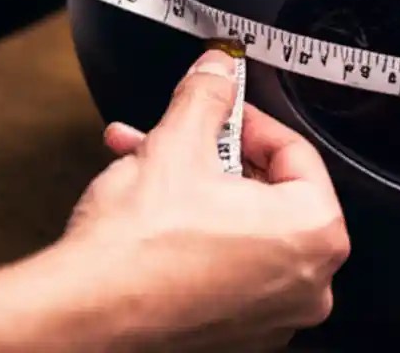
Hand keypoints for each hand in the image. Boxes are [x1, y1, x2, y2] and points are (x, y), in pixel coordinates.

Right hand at [32, 49, 350, 351]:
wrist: (86, 315)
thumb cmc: (137, 249)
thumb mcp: (177, 144)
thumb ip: (207, 97)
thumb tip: (217, 72)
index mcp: (314, 233)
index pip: (295, 153)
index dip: (249, 121)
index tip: (223, 109)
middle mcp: (307, 283)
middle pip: (267, 192)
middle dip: (213, 155)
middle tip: (182, 134)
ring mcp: (272, 315)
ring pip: (240, 228)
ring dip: (194, 189)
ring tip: (146, 162)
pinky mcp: (234, 333)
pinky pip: (226, 266)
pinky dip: (195, 235)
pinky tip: (150, 208)